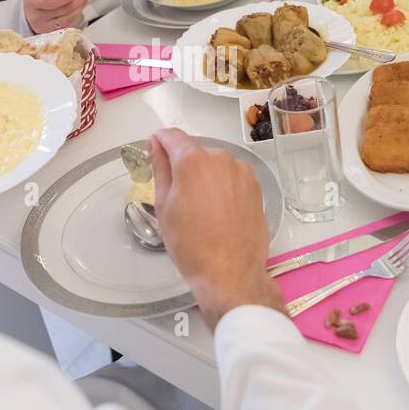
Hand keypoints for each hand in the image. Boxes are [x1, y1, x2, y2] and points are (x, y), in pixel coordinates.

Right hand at [22, 0, 87, 34]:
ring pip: (67, 19)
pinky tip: (79, 7)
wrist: (30, 11)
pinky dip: (76, 16)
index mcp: (31, 3)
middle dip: (78, 0)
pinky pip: (68, 26)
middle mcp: (37, 17)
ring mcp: (44, 28)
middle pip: (62, 10)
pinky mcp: (52, 33)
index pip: (51, 1)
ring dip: (79, 8)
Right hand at [148, 128, 284, 328]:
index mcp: (194, 161)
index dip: (159, 141)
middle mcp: (222, 159)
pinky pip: (232, 177)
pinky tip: (217, 212)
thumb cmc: (191, 244)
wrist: (231, 273)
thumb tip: (156, 146)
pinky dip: (222, 186)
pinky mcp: (255, 187)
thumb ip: (161, 168)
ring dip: (204, 176)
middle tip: (176, 194)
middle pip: (195, 151)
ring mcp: (242, 172)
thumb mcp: (165, 206)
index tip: (152, 151)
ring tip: (199, 207)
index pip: (172, 136)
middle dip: (183, 165)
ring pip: (215, 164)